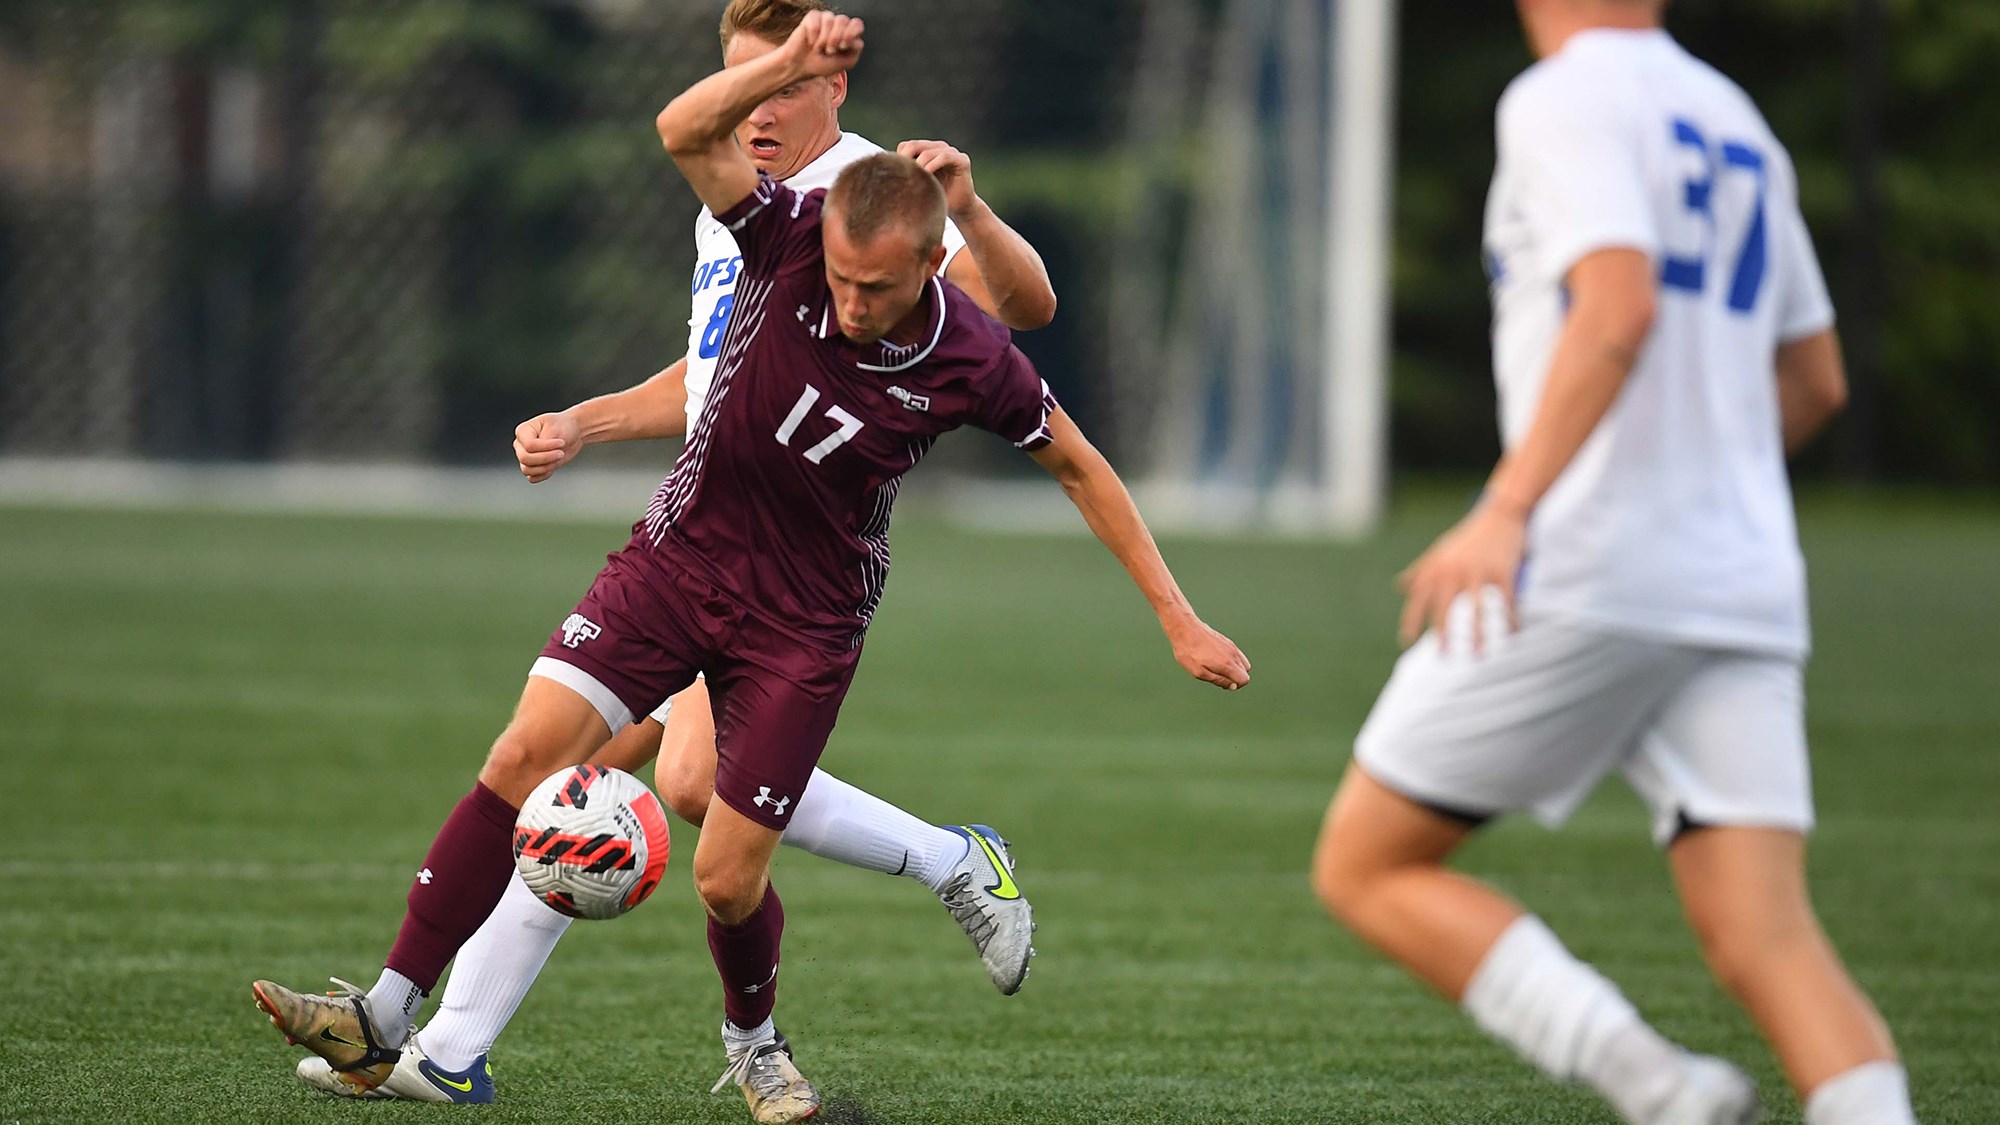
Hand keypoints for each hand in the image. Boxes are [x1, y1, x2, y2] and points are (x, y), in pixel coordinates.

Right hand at [513, 411, 582, 483]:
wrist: (573, 433)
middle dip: (546, 458)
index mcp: (523, 431)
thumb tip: (541, 453)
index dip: (547, 447)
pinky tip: (553, 466)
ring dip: (546, 467)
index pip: (529, 445)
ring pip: (527, 470)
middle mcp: (521, 444)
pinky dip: (543, 475)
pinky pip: (532, 478)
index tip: (561, 442)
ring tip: (558, 458)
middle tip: (560, 453)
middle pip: (525, 459)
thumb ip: (545, 441)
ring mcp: (526, 456)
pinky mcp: (533, 467)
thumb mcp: (555, 427)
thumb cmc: (563, 425)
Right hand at [782, 11, 863, 78]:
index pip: (856, 24)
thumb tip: (854, 36)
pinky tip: (810, 42)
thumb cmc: (823, 64)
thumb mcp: (846, 62)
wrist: (801, 67)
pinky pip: (815, 21)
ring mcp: (824, 19)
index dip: (850, 34)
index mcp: (849, 32)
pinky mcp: (811, 18)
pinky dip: (813, 35)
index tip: (843, 47)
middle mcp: (838, 24)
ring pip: (829, 20)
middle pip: (843, 20)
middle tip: (829, 50)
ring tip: (819, 48)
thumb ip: (856, 49)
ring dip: (823, 39)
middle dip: (835, 38)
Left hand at [897, 139, 979, 217]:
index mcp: (927, 151)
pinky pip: (945, 156)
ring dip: (919, 164)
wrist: (960, 209)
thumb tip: (881, 176)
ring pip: (928, 151)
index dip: (899, 158)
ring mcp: (951, 151)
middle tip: (902, 176)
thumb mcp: (917, 187)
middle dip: (906, 160)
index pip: (906, 146)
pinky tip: (927, 176)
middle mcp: (939, 148)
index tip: (896, 176)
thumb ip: (906, 177)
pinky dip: (934, 165)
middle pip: (914, 145)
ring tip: (915, 179)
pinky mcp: (962, 159)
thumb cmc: (936, 199)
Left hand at [1165, 613, 1251, 690]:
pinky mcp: (1227, 641)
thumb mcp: (1199, 673)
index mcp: (1227, 664)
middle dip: (1235, 677)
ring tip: (1217, 668)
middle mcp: (1233, 654)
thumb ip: (1219, 680)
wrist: (1185, 628)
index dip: (1235, 685)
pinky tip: (1216, 658)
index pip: (1244, 679)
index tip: (1222, 683)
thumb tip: (1233, 686)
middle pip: (1246, 671)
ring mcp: (1231, 646)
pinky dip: (1231, 660)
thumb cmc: (1189, 652)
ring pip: (1243, 662)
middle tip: (1218, 675)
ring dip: (1234, 668)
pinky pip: (1237, 654)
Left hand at [1396, 501, 1528, 653]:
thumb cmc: (1467, 537)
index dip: (1411, 620)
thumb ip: (1421, 571)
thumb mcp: (1440, 551)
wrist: (1499, 515)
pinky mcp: (1503, 570)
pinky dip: (1511, 619)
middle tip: (1444, 656)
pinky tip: (1513, 634)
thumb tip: (1400, 588)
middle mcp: (1454, 570)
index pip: (1419, 598)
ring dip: (1478, 634)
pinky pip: (1506, 600)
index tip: (1405, 641)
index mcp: (1436, 567)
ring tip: (1478, 655)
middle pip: (1445, 607)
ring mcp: (1479, 570)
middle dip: (1443, 633)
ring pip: (1477, 609)